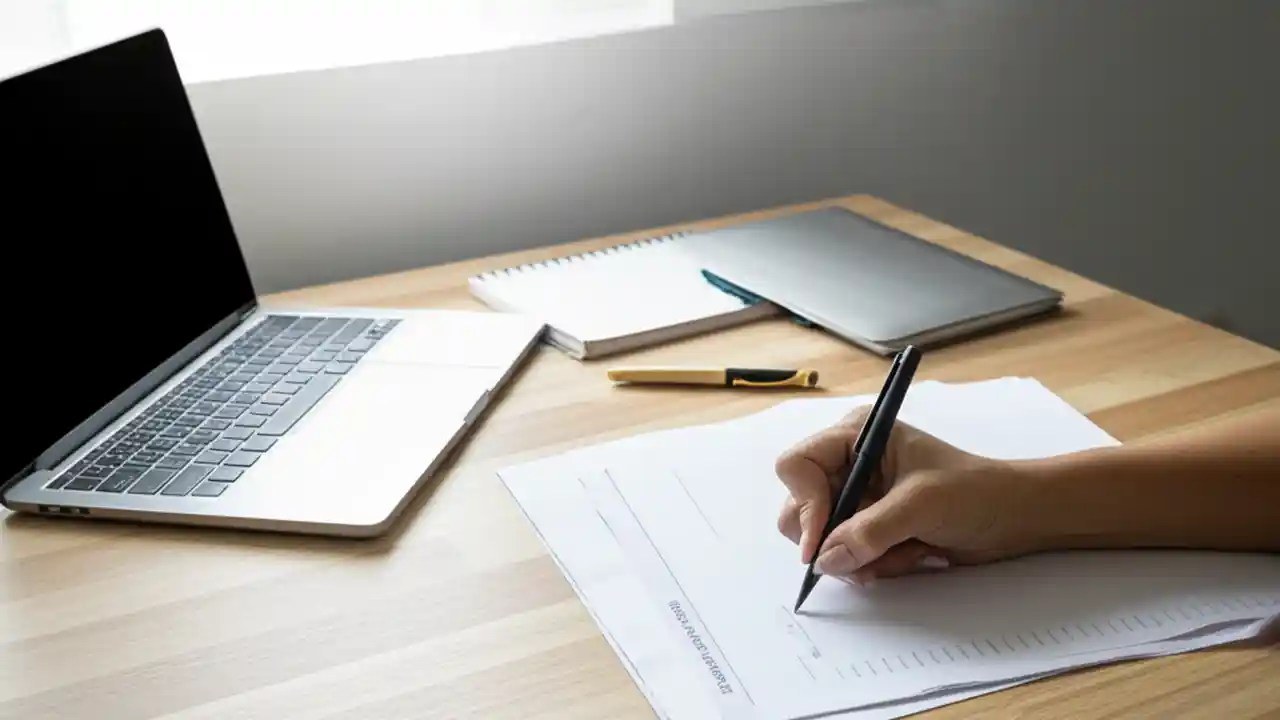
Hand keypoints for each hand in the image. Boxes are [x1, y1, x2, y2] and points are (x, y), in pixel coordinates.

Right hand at [775, 407, 1040, 583]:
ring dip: (859, 556)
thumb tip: (824, 560)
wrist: (1015, 517)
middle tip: (863, 560)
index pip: (797, 466)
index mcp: (855, 435)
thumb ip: (869, 531)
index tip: (819, 542)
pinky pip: (846, 555)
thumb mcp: (920, 505)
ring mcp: (857, 497)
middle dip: (831, 538)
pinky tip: (909, 556)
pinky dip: (873, 565)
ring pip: (822, 539)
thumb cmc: (975, 492)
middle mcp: (848, 463)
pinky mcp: (869, 526)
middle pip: (799, 506)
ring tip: (904, 554)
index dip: (804, 503)